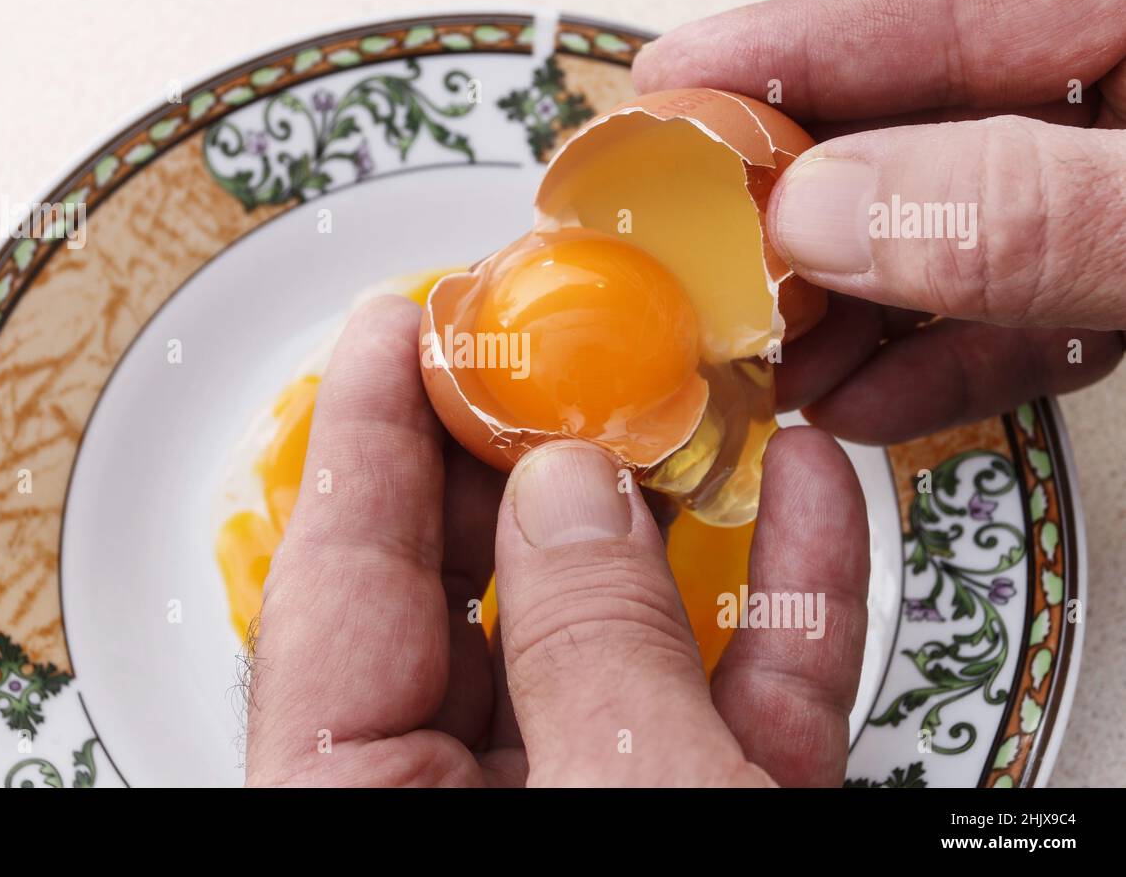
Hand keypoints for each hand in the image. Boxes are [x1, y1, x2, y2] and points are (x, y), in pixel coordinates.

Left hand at [245, 297, 868, 786]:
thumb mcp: (627, 798)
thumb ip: (590, 646)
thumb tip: (571, 494)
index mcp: (367, 806)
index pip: (339, 586)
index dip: (365, 436)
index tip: (392, 323)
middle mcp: (469, 805)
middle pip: (473, 594)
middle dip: (523, 456)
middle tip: (550, 343)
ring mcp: (596, 809)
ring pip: (614, 643)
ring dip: (670, 514)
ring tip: (688, 396)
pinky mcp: (713, 824)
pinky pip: (733, 703)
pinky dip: (781, 605)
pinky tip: (808, 495)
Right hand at [634, 0, 1125, 443]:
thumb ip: (1022, 207)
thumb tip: (820, 216)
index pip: (938, 1)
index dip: (784, 48)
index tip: (664, 88)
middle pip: (925, 122)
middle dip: (805, 209)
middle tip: (696, 264)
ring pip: (967, 225)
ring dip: (860, 310)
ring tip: (771, 368)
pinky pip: (1037, 305)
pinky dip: (953, 360)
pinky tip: (873, 404)